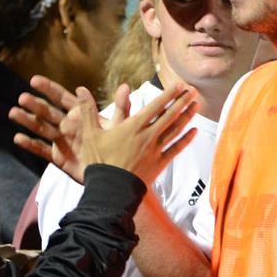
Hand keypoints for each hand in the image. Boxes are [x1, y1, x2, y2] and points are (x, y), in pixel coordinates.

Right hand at [12, 78, 197, 184]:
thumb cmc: (99, 162)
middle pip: (170, 115)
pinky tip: (194, 131)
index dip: (169, 94)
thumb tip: (80, 88)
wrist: (109, 191)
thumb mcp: (90, 134)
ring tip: (196, 106)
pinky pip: (176, 149)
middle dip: (182, 101)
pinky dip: (186, 139)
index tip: (180, 85)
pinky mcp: (159, 164)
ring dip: (187, 116)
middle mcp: (148, 136)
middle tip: (193, 90)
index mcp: (133, 126)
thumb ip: (88, 110)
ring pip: (175, 130)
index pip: (155, 106)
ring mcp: (155, 150)